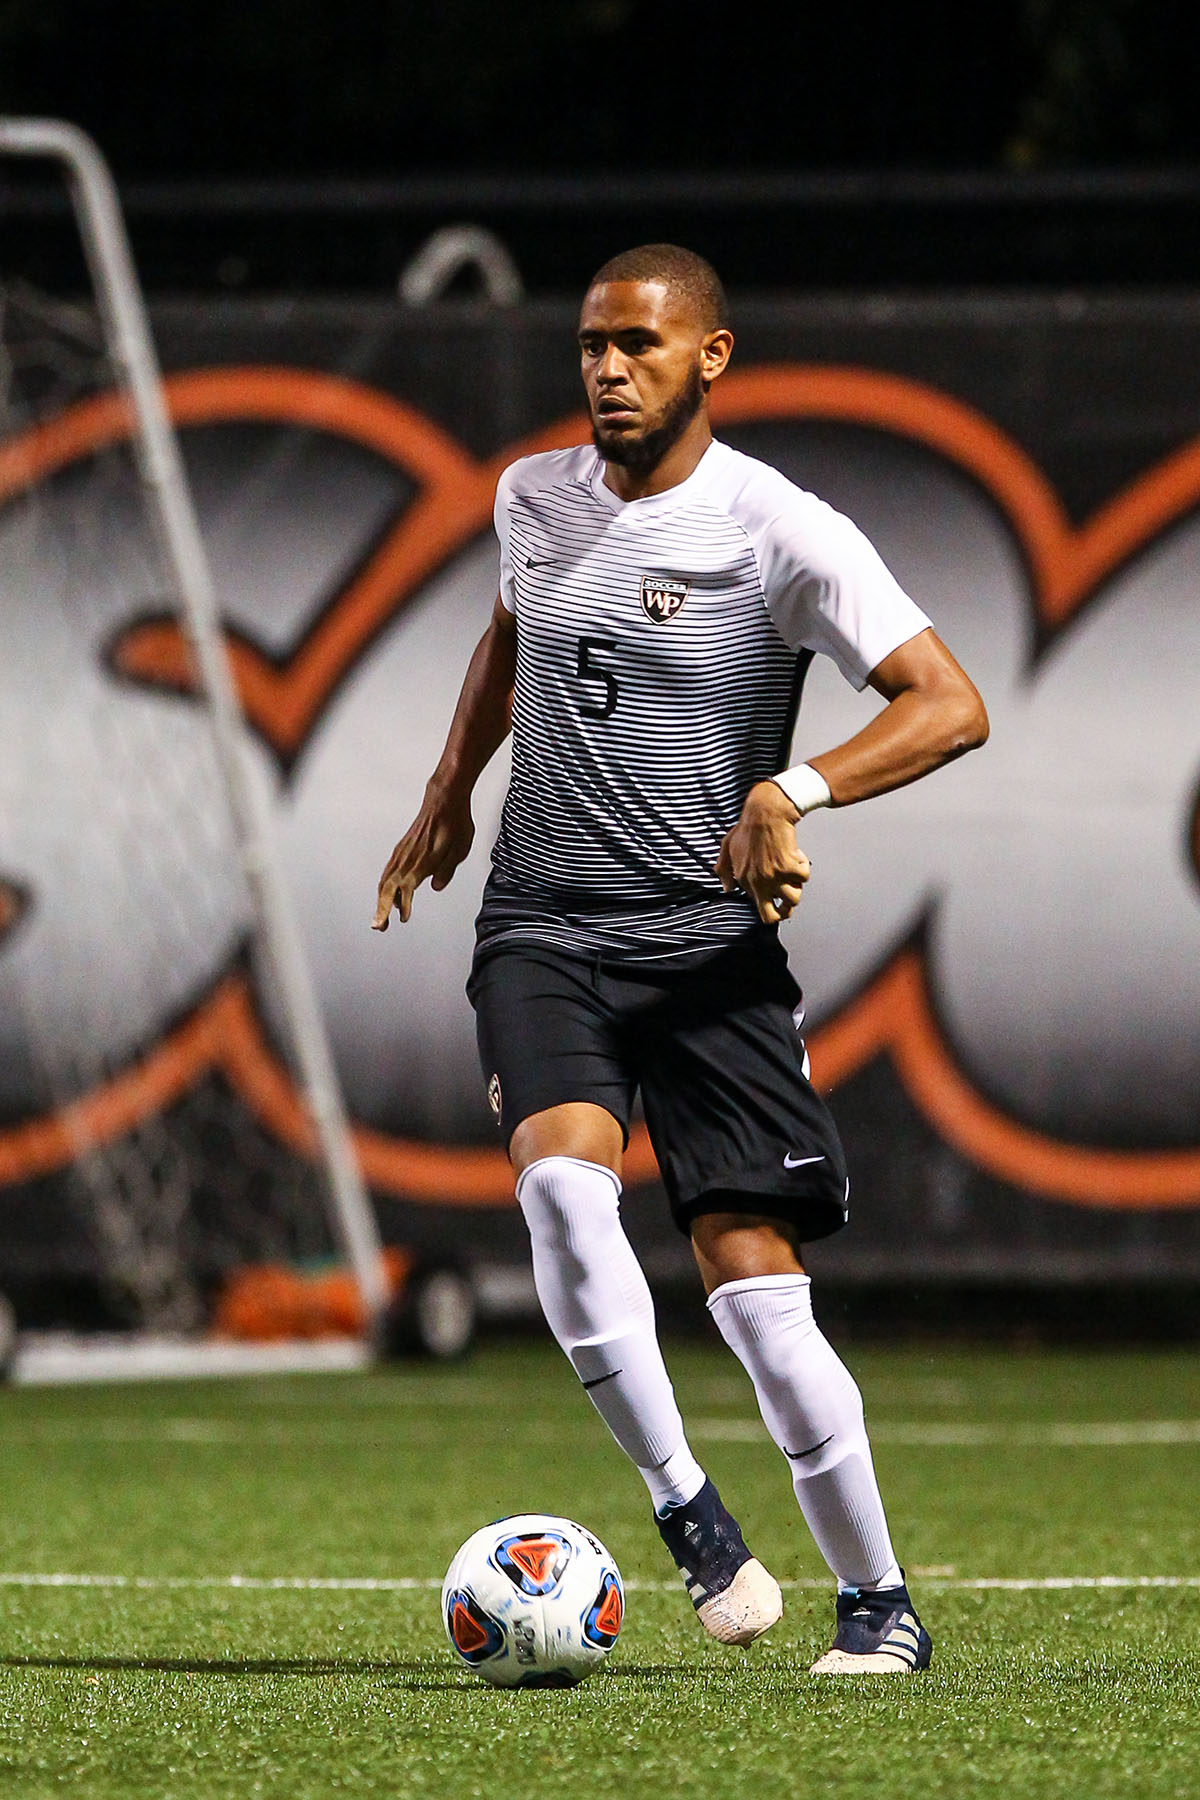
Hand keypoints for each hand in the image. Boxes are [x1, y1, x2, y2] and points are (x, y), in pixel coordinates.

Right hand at [372, 781, 474, 928]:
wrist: (444, 798)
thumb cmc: (455, 822)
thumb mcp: (460, 848)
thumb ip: (447, 869)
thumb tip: (436, 887)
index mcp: (423, 858)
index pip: (408, 887)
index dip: (405, 904)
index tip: (404, 918)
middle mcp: (409, 856)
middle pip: (388, 887)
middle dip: (382, 909)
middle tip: (380, 927)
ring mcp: (402, 852)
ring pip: (385, 880)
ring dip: (381, 901)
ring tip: (381, 918)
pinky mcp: (402, 849)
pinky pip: (388, 871)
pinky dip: (384, 886)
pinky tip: (386, 895)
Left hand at [715, 780, 811, 924]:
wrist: (765, 812)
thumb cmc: (748, 827)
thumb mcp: (728, 847)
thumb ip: (724, 869)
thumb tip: (727, 889)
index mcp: (744, 880)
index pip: (758, 904)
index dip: (769, 893)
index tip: (772, 881)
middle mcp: (758, 882)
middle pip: (772, 917)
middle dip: (783, 913)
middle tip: (787, 905)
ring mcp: (774, 877)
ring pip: (794, 899)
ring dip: (797, 884)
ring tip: (793, 869)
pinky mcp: (789, 868)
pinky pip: (804, 877)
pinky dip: (803, 864)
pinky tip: (796, 853)